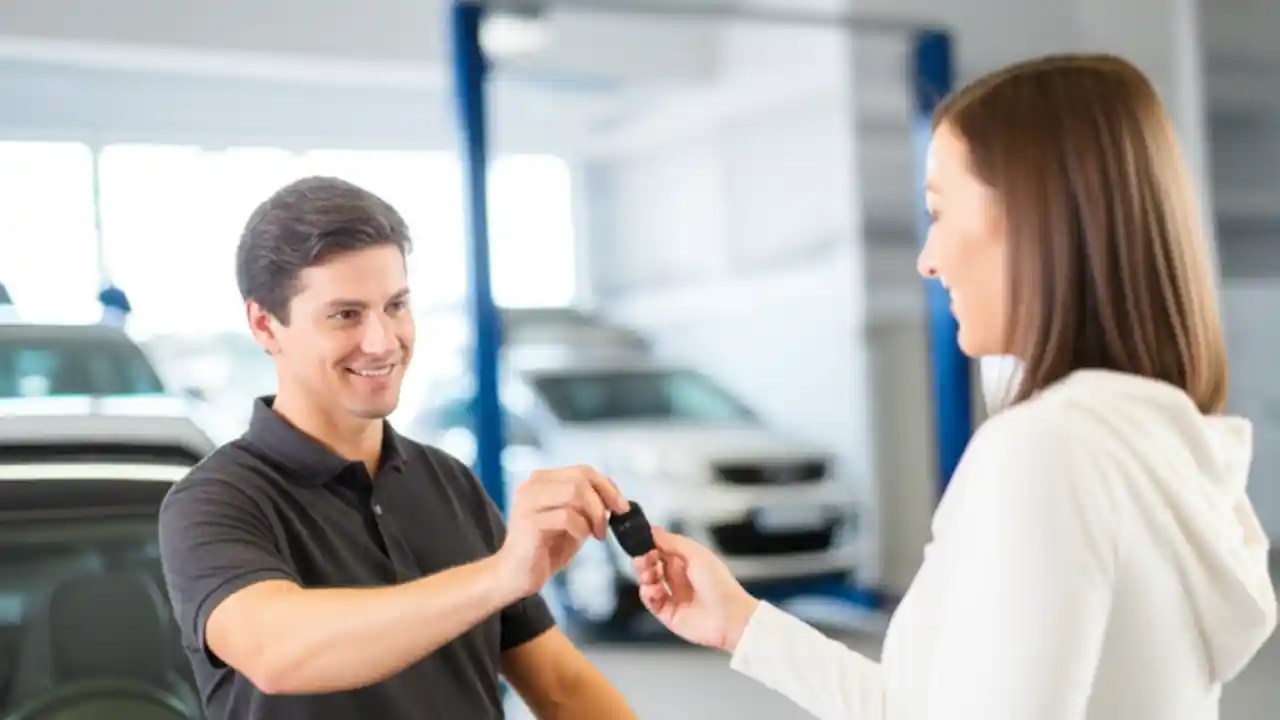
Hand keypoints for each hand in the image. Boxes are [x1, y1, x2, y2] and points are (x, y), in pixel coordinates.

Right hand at [494, 466, 628, 600]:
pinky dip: (581, 528)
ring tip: (596, 534)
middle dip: (603, 500)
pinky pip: (566, 516)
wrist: (515, 577)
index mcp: (542, 481)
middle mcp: (532, 486)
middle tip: (608, 524)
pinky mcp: (528, 522)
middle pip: (580, 477)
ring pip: (574, 492)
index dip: (607, 486)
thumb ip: (588, 506)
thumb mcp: (573, 522)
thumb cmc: (544, 550)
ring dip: (594, 515)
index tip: (622, 507)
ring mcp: (528, 502)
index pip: (582, 470)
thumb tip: (616, 498)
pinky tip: (580, 539)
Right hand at [632, 528, 759, 652]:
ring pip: (647, 582)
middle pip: (651, 566)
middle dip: (643, 560)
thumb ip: (673, 542)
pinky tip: (655, 590)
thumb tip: (653, 530)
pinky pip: (650, 601)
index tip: (642, 542)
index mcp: (687, 562)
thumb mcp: (697, 554)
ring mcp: (672, 596)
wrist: (729, 617)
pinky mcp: (667, 614)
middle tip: (643, 558)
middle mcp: (678, 578)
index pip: (661, 550)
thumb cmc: (720, 585)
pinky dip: (647, 593)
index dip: (650, 545)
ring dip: (644, 575)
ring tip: (650, 574)